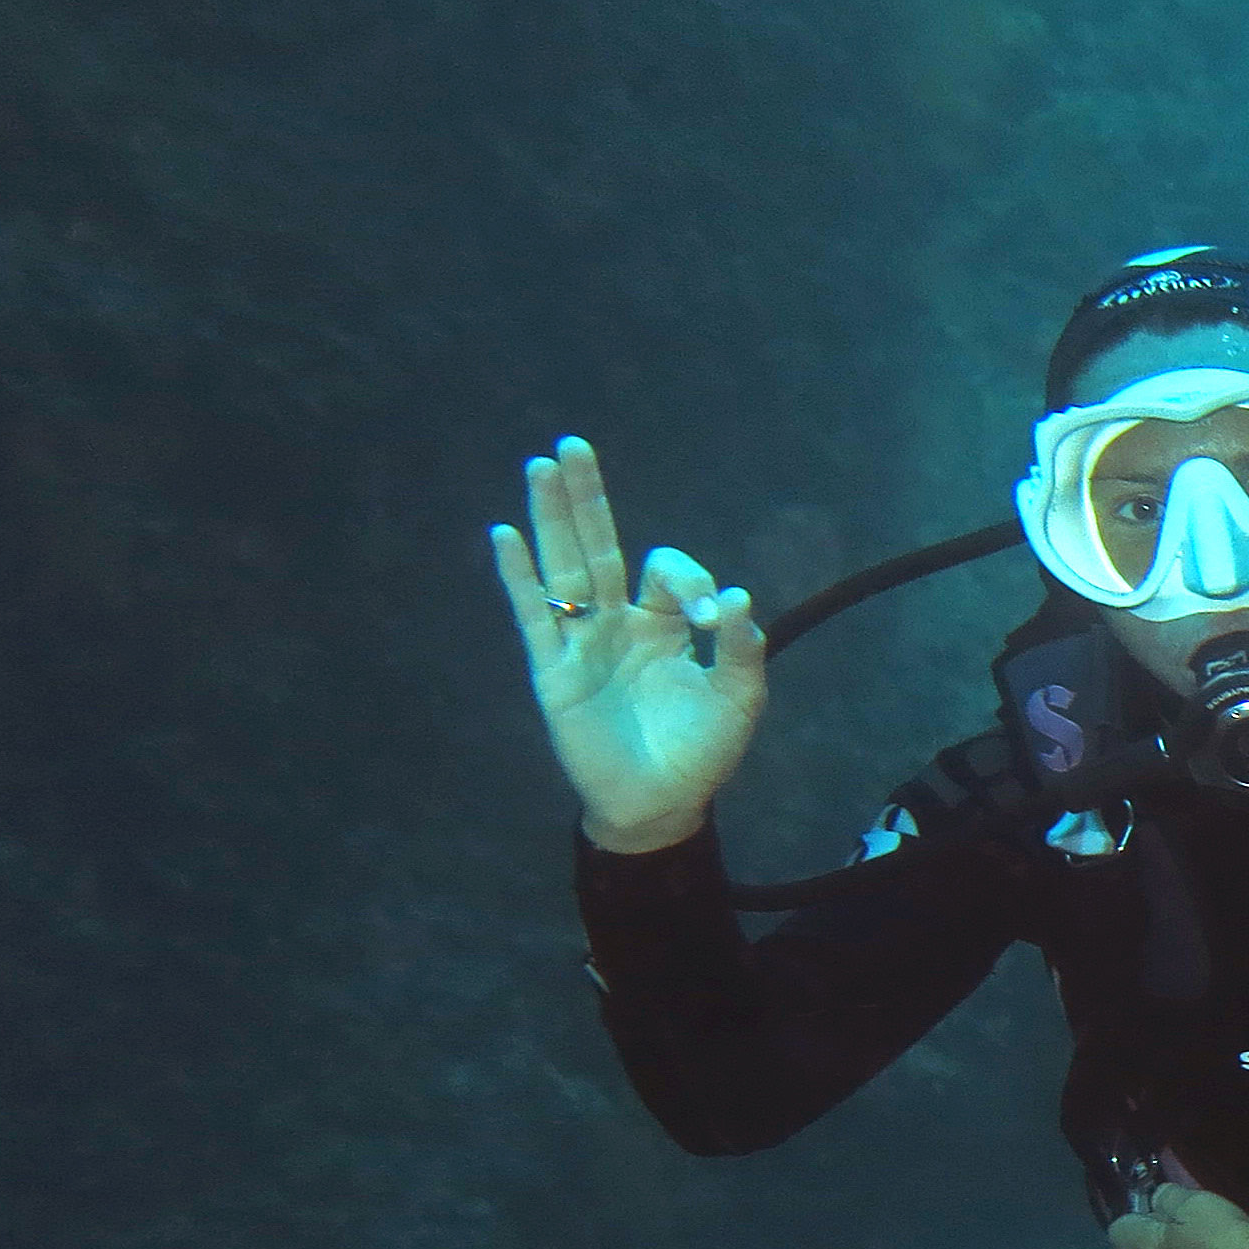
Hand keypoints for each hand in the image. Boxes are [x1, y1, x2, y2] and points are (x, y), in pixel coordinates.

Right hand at [489, 436, 765, 852]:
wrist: (660, 803)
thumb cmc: (700, 751)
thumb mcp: (738, 697)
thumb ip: (743, 648)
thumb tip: (741, 596)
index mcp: (664, 625)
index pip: (667, 574)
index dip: (694, 583)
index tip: (720, 619)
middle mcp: (618, 623)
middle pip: (599, 547)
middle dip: (587, 499)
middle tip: (574, 445)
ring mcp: (582, 644)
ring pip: (564, 569)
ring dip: (552, 518)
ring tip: (541, 466)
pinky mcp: (555, 672)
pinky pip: (534, 617)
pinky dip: (519, 578)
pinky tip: (505, 535)